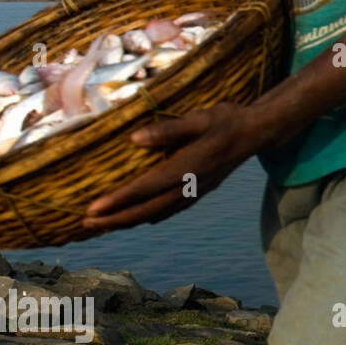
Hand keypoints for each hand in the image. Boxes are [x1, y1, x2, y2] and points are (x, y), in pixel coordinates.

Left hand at [83, 103, 265, 231]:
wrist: (259, 131)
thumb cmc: (228, 120)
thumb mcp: (200, 118)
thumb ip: (168, 130)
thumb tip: (134, 139)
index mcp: (187, 167)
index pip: (145, 188)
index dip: (118, 200)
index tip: (92, 210)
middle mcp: (191, 184)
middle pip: (148, 208)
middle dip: (117, 218)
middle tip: (87, 224)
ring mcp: (198, 190)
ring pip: (159, 213)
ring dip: (131, 221)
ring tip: (106, 226)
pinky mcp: (203, 189)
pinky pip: (173, 209)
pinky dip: (154, 217)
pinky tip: (143, 219)